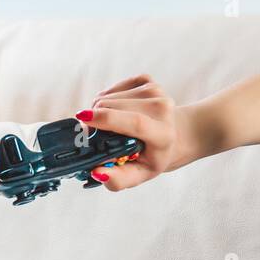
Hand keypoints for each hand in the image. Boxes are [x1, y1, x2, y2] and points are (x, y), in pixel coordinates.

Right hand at [76, 73, 184, 190]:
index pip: (135, 122)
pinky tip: (117, 111)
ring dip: (100, 111)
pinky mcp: (146, 80)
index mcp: (162, 134)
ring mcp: (155, 91)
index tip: (84, 119)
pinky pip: (113, 88)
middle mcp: (162, 108)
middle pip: (113, 107)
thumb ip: (119, 179)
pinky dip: (108, 100)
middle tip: (96, 135)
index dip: (108, 119)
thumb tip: (97, 172)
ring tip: (111, 126)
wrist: (175, 135)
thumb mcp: (140, 174)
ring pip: (108, 97)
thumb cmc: (154, 156)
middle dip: (95, 120)